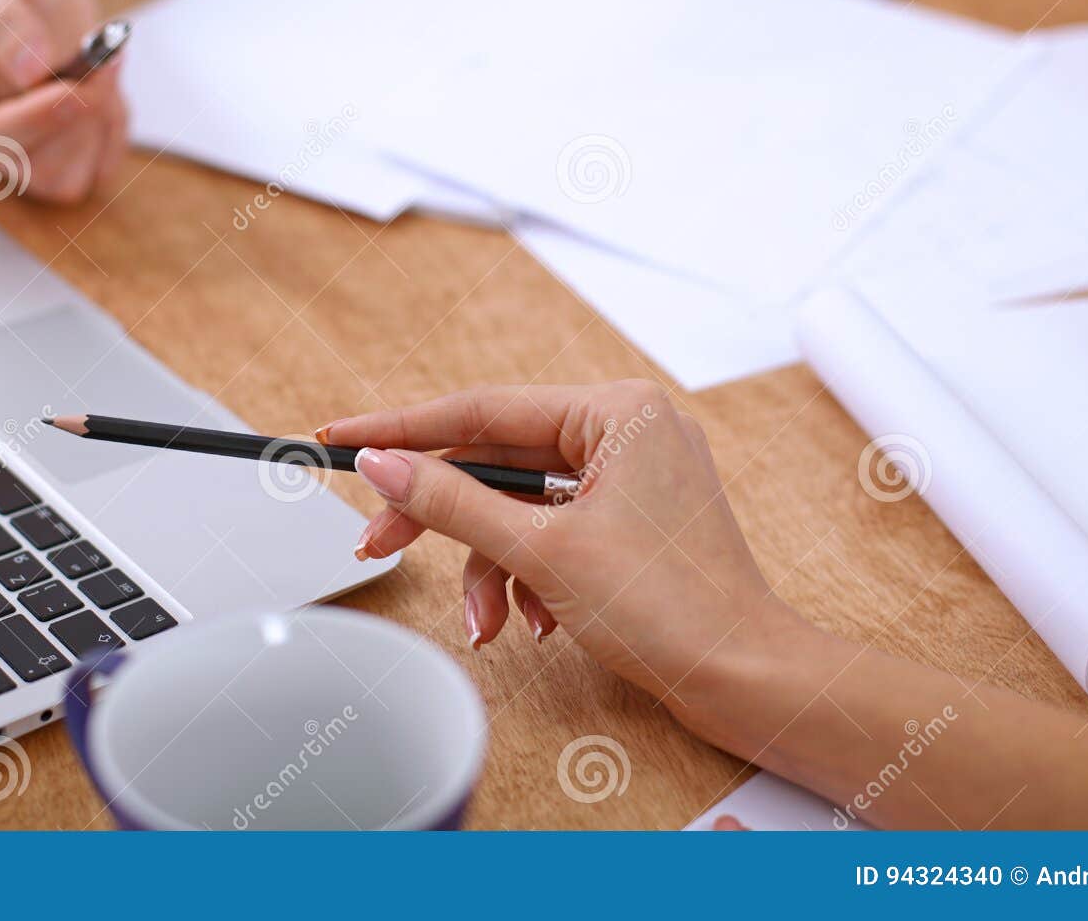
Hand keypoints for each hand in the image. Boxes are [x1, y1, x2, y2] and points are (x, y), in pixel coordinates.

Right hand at [0, 0, 127, 203]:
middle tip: (105, 57)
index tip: (79, 86)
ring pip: (66, 181)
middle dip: (76, 120)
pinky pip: (97, 169)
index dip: (32, 121)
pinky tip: (107, 82)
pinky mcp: (60, 149)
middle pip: (27, 168)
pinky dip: (113, 130)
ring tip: (104, 62)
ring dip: (98, 126)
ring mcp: (19, 146)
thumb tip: (32, 70)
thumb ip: (3, 15)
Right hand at [320, 381, 796, 718]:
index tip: (343, 434)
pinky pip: (552, 532)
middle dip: (442, 516)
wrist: (745, 679)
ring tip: (485, 622)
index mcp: (617, 411)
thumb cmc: (671, 609)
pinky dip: (529, 577)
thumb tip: (384, 463)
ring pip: (521, 506)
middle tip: (378, 542)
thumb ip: (453, 503)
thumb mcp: (542, 551)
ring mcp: (632, 476)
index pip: (484, 408)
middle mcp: (627, 430)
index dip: (403, 428)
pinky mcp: (631, 520)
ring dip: (491, 566)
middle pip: (498, 460)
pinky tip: (532, 621)